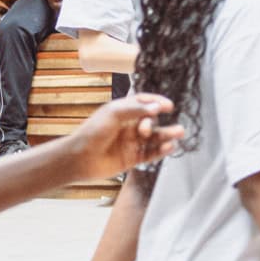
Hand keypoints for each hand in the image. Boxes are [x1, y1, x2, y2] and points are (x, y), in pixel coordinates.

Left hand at [62, 94, 184, 180]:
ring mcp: (132, 142)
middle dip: (160, 122)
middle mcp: (128, 126)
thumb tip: (158, 108)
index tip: (169, 105)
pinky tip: (169, 147)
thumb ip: (136, 109)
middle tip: (158, 128)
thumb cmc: (92, 132)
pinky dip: (162, 150)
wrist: (79, 158)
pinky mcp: (133, 158)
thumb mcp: (113, 114)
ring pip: (155, 138)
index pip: (143, 103)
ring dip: (168, 135)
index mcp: (122, 112)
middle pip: (151, 121)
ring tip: (180, 132)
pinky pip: (152, 153)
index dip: (156, 102)